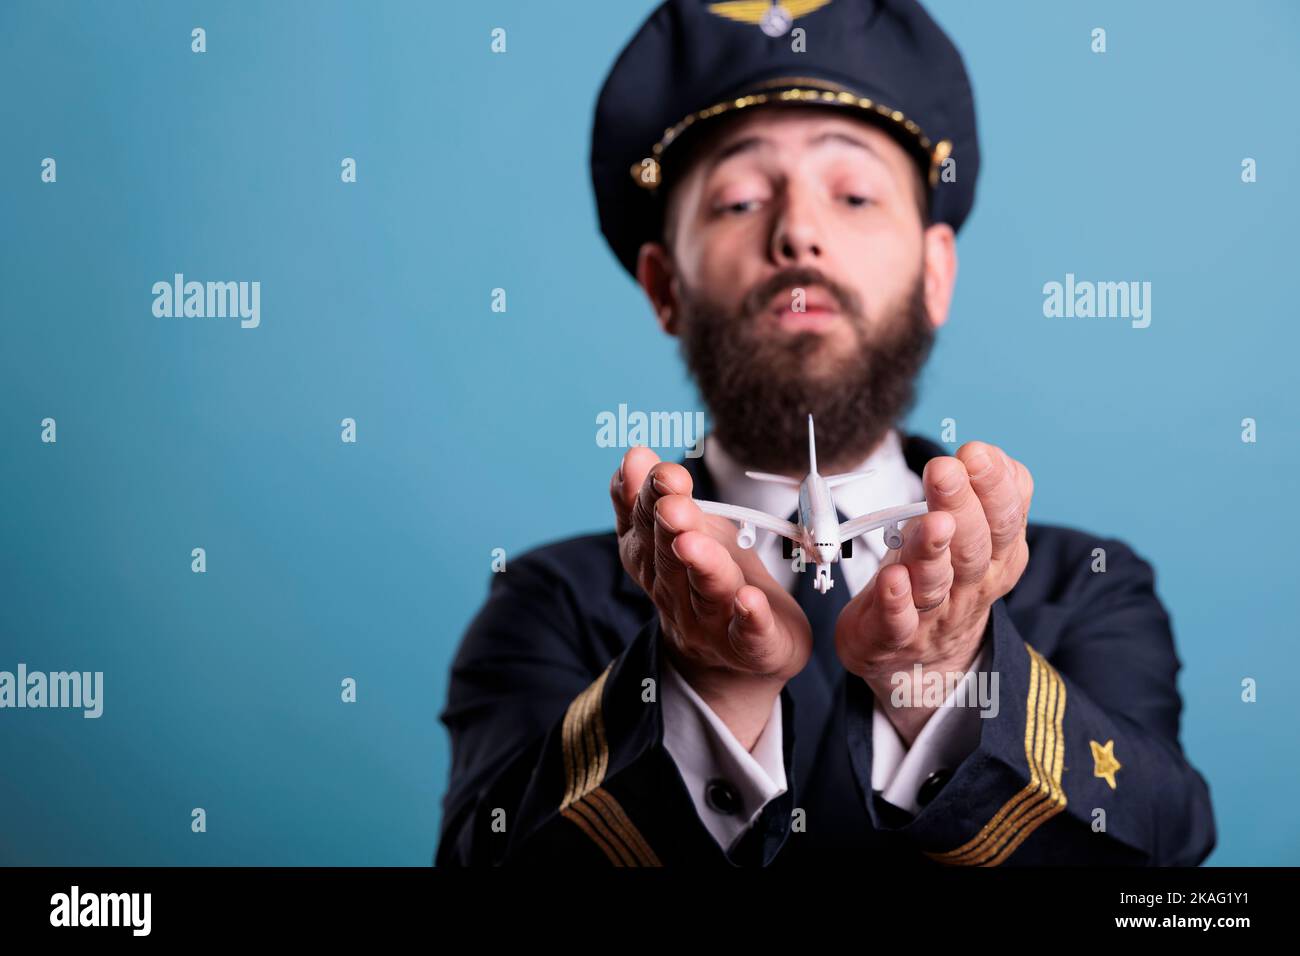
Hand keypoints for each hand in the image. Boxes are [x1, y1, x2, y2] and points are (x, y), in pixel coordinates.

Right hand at [611, 446, 811, 748]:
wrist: (738, 657)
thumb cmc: (709, 582)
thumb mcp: (684, 533)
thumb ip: (653, 499)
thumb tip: (634, 455)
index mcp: (656, 561)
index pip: (644, 527)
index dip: (647, 498)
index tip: (656, 469)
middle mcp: (678, 592)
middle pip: (670, 559)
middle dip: (670, 527)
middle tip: (672, 503)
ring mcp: (712, 623)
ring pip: (707, 591)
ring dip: (702, 565)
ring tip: (694, 542)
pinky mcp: (749, 646)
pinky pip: (748, 633)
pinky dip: (749, 617)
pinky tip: (749, 600)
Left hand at [834, 442, 1032, 744]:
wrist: (923, 664)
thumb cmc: (945, 580)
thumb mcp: (975, 537)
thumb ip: (988, 497)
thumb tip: (994, 455)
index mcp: (994, 557)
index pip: (1003, 519)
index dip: (994, 485)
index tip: (976, 451)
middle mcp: (968, 586)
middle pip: (971, 546)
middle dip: (961, 505)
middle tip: (946, 469)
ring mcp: (931, 614)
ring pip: (936, 582)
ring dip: (933, 551)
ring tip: (932, 523)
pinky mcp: (893, 637)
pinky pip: (897, 621)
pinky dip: (895, 601)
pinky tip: (892, 579)